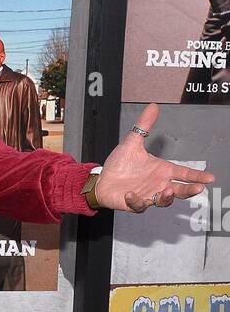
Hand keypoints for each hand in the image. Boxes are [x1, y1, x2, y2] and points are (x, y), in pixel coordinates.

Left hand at [95, 103, 214, 212]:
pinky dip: (136, 201)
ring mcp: (148, 195)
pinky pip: (138, 205)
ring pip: (164, 201)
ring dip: (167, 197)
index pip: (184, 174)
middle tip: (198, 188)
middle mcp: (158, 184)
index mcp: (162, 170)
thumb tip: (153, 106)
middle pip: (180, 190)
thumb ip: (143, 126)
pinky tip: (130, 194)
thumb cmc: (120, 164)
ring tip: (168, 190)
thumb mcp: (132, 143)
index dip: (197, 176)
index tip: (210, 178)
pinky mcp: (134, 203)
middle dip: (190, 190)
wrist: (102, 179)